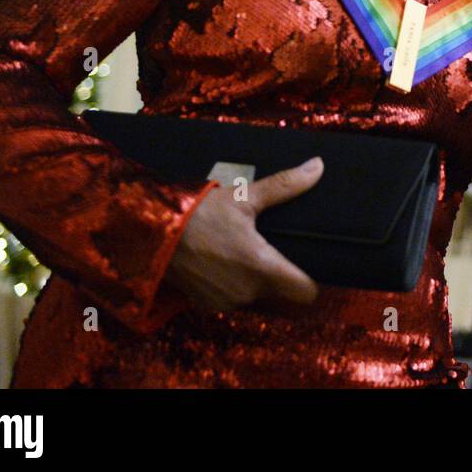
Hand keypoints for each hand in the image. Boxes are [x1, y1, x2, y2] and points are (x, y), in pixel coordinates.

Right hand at [164, 157, 322, 311]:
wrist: (153, 232)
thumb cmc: (201, 213)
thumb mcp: (245, 196)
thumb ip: (285, 185)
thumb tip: (317, 166)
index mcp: (263, 267)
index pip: (306, 292)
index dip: (312, 281)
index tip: (311, 266)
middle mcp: (247, 292)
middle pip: (282, 293)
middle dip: (282, 276)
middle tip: (276, 249)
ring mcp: (225, 301)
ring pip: (256, 296)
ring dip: (255, 281)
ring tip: (247, 252)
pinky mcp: (206, 305)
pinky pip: (232, 299)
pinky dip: (233, 285)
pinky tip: (226, 263)